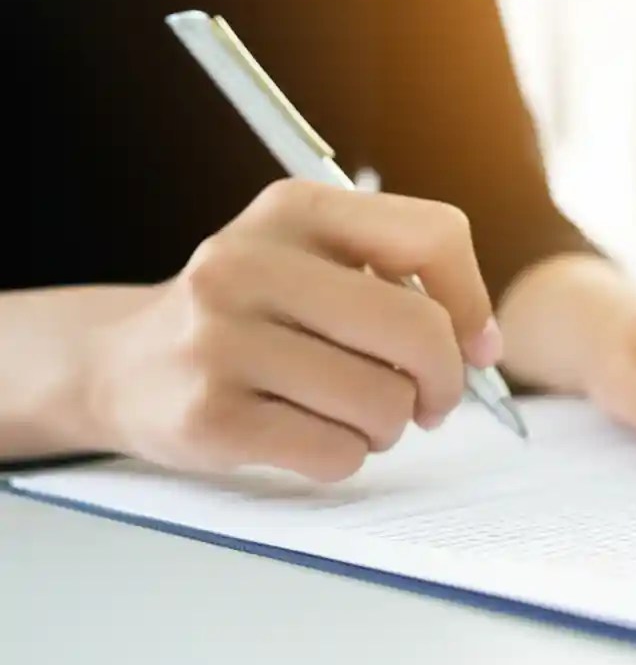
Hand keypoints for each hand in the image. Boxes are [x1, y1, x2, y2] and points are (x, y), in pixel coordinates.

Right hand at [86, 179, 499, 480]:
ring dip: (387, 424)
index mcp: (296, 209)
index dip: (473, 302)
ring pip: (382, 401)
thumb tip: (483, 345)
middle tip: (428, 400)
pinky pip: (337, 452)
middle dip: (443, 381)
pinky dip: (346, 456)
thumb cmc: (251, 316)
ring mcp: (222, 339)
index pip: (434, 236)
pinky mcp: (210, 415)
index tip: (474, 344)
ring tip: (350, 412)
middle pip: (415, 330)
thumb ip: (400, 281)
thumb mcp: (312, 260)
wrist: (124, 363)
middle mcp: (251, 262)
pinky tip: (311, 435)